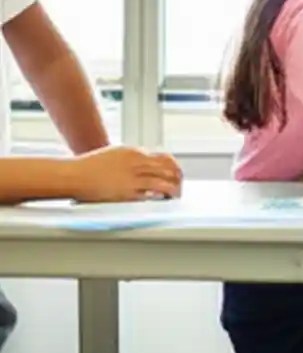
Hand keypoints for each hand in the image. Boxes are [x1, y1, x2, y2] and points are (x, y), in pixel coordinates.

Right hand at [68, 146, 182, 201]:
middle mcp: (137, 162)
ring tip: (175, 195)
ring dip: (174, 189)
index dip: (174, 168)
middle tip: (179, 186)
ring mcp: (133, 177)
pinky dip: (162, 196)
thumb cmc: (88, 168)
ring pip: (165, 181)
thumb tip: (144, 166)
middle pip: (169, 168)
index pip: (165, 158)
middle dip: (178, 178)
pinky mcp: (128, 192)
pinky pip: (153, 193)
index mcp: (134, 152)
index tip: (176, 174)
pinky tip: (164, 200)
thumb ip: (130, 159)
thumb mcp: (113, 155)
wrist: (73, 175)